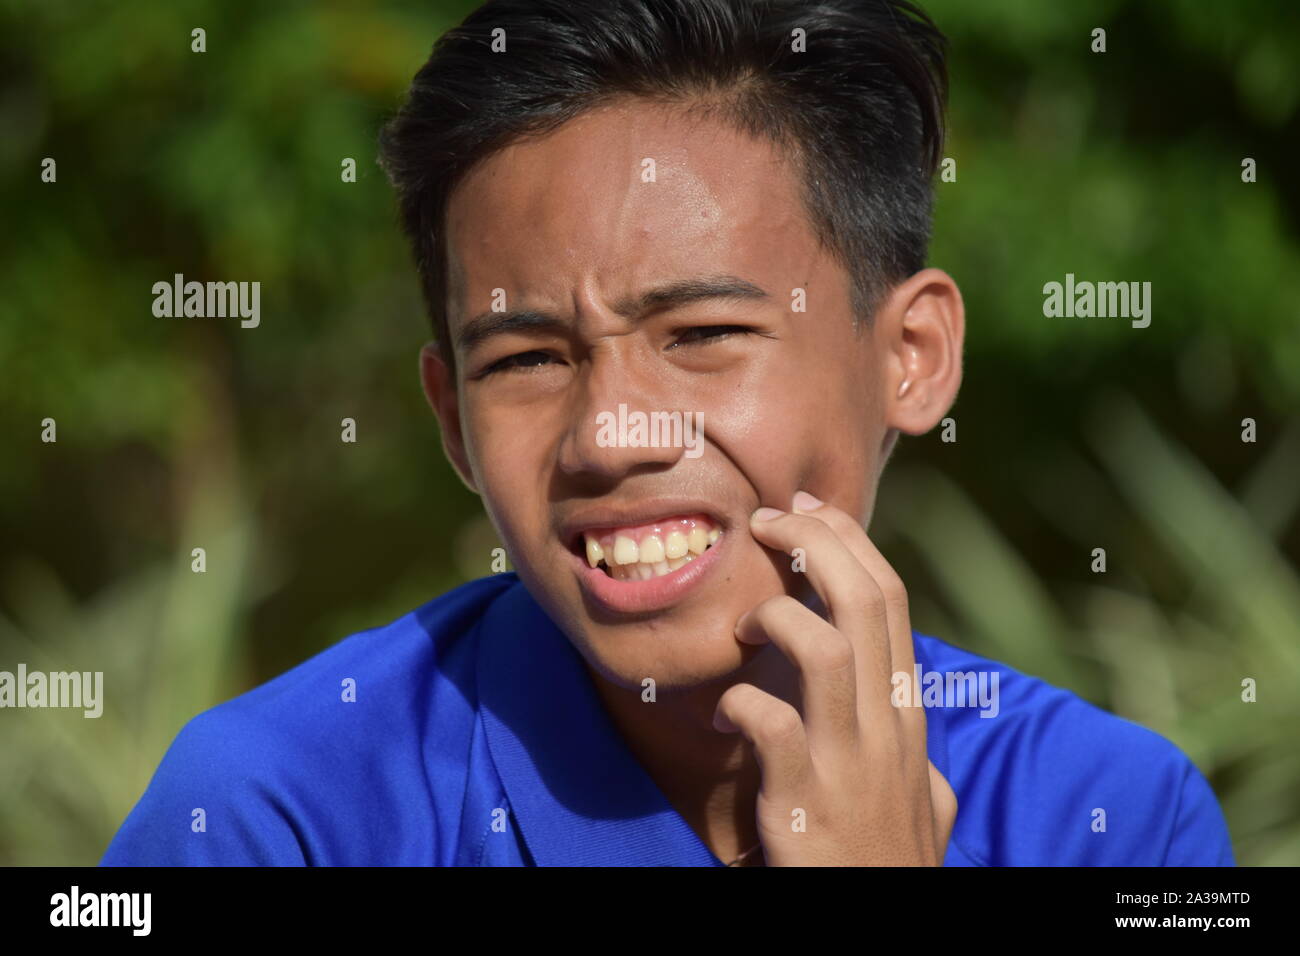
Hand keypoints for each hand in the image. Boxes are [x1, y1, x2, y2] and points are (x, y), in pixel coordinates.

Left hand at [713, 491, 957, 865]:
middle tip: (767, 519)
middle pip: (867, 601)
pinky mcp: (808, 799)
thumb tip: (930, 759)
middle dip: (816, 543)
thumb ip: (924, 769)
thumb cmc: (888, 862)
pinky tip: (725, 715)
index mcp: (906, 713)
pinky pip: (773, 724)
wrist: (880, 923)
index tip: (807, 510)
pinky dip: (741, 704)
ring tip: (742, 624)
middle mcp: (888, 727)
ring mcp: (852, 762)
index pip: (890, 600)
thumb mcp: (927, 808)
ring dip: (777, 617)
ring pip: (829, 649)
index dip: (848, 543)